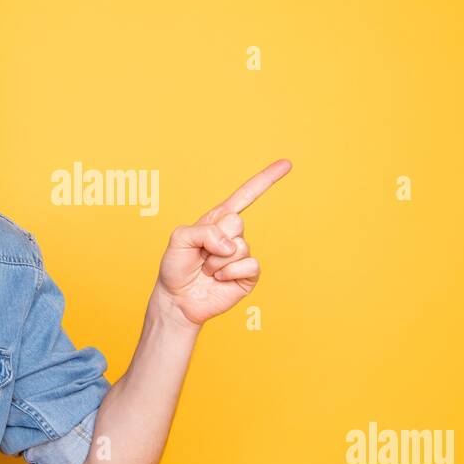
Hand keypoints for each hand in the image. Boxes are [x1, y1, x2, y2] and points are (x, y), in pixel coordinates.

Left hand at [153, 158, 291, 328]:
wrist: (178, 299)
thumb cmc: (176, 267)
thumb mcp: (179, 239)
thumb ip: (204, 231)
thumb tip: (231, 245)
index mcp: (218, 219)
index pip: (245, 195)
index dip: (266, 179)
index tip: (286, 164)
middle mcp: (232, 234)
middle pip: (237, 222)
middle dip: (215, 240)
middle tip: (203, 255)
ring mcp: (242, 254)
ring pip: (240, 247)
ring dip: (218, 262)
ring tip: (208, 270)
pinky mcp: (249, 274)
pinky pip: (250, 265)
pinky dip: (230, 273)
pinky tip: (220, 279)